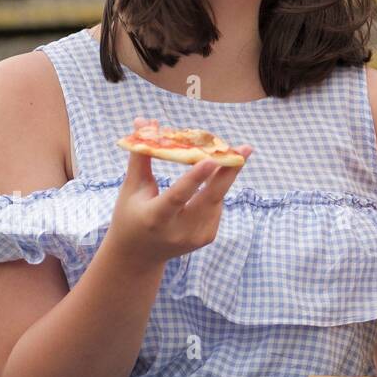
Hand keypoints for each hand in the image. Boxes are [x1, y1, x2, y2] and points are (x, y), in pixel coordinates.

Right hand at [105, 117, 250, 271]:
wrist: (137, 256)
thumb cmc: (130, 214)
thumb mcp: (132, 187)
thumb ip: (142, 155)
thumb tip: (143, 120)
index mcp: (156, 217)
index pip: (177, 196)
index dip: (195, 178)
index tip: (212, 160)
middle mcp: (179, 230)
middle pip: (210, 197)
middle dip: (229, 171)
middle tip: (245, 148)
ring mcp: (196, 236)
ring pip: (217, 197)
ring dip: (222, 175)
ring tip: (227, 154)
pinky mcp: (207, 237)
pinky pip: (217, 205)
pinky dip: (215, 190)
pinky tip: (208, 184)